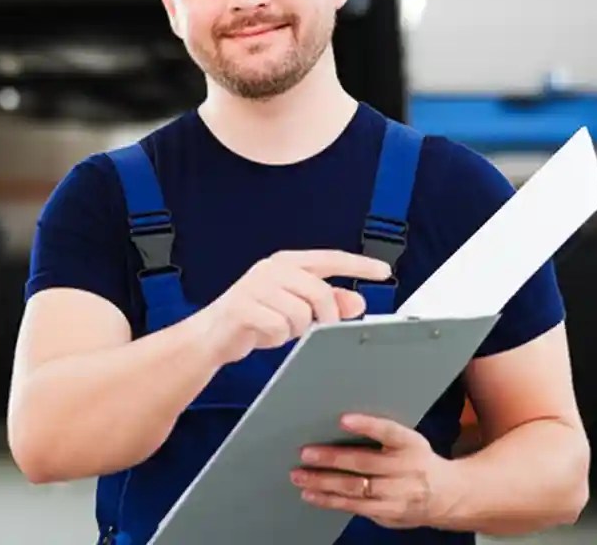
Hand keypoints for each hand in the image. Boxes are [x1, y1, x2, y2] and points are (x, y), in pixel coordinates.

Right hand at [196, 250, 390, 364]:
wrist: (212, 335)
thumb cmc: (257, 318)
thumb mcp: (296, 308)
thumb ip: (328, 302)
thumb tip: (358, 303)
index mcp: (287, 263)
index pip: (331, 258)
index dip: (359, 264)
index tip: (384, 271)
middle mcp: (272, 269)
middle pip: (320, 293)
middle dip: (324, 316)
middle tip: (314, 327)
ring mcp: (256, 286)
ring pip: (301, 314)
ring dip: (294, 330)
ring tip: (278, 328)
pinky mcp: (243, 307)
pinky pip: (278, 328)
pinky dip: (276, 338)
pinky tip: (263, 334)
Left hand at [291, 414, 456, 529]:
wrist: (447, 495)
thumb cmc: (416, 460)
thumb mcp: (408, 441)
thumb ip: (381, 435)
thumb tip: (339, 424)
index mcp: (411, 444)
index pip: (389, 432)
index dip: (366, 425)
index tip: (343, 419)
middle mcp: (405, 469)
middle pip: (365, 463)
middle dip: (332, 458)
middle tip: (305, 453)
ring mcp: (396, 494)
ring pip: (356, 489)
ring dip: (324, 482)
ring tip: (299, 476)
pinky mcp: (388, 514)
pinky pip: (354, 508)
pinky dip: (330, 501)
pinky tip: (311, 495)